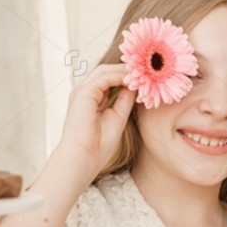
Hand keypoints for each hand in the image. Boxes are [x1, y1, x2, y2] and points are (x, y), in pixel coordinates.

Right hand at [51, 63, 134, 181]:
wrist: (84, 157)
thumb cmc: (98, 145)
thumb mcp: (118, 117)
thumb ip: (124, 100)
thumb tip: (135, 85)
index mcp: (90, 101)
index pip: (108, 81)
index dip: (125, 78)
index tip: (143, 77)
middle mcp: (84, 94)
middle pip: (105, 73)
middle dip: (124, 70)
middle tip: (145, 70)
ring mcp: (82, 92)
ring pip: (104, 71)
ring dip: (123, 71)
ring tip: (141, 72)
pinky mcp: (83, 92)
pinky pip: (104, 77)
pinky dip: (119, 76)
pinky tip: (133, 80)